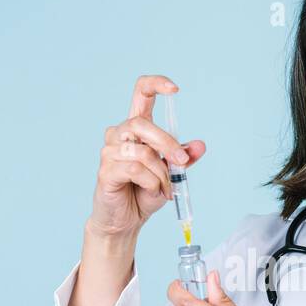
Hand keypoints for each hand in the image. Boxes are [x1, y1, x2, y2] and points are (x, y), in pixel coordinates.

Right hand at [90, 75, 206, 238]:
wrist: (127, 220)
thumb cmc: (144, 193)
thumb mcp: (171, 174)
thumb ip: (183, 158)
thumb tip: (200, 146)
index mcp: (136, 128)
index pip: (141, 94)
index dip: (156, 84)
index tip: (175, 89)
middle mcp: (119, 134)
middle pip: (142, 123)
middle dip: (167, 144)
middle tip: (182, 162)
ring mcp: (109, 151)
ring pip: (142, 152)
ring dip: (161, 172)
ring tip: (164, 188)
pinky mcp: (105, 170)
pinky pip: (135, 169)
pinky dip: (151, 183)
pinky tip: (151, 191)